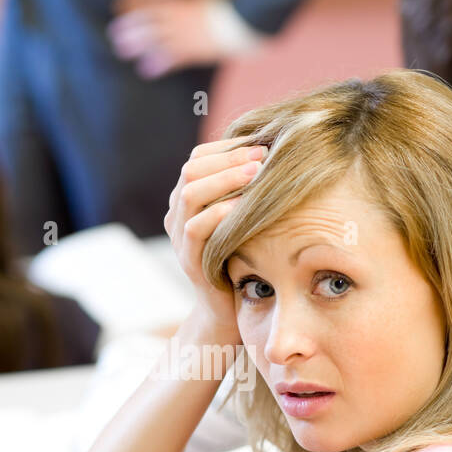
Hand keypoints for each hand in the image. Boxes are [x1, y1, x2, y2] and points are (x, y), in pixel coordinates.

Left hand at [108, 0, 226, 78]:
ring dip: (138, 45)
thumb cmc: (229, 8)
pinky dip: (158, 64)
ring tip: (121, 51)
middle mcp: (180, 19)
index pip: (153, 1)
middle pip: (149, 21)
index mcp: (183, 2)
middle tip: (112, 32)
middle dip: (130, 26)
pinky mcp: (194, 52)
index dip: (134, 2)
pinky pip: (172, 59)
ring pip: (156, 40)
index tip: (118, 5)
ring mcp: (185, 36)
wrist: (242, 25)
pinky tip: (144, 70)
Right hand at [164, 136, 266, 346]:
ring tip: (256, 172)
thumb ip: (245, 191)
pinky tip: (244, 206)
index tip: (260, 142)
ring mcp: (178, 238)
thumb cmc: (242, 257)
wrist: (227, 309)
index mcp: (186, 200)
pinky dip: (219, 213)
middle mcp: (176, 215)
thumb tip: (274, 152)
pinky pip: (196, 229)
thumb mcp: (243, 218)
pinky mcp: (189, 261)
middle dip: (228, 158)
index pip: (197, 158)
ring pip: (190, 194)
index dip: (226, 147)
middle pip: (191, 170)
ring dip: (225, 179)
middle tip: (262, 154)